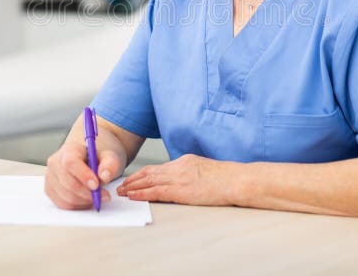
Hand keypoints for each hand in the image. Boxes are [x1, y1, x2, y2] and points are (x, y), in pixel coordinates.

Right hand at [45, 140, 124, 209]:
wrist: (85, 159)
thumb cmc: (95, 158)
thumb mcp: (108, 156)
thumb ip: (110, 164)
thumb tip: (105, 176)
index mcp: (69, 150)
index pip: (71, 162)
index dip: (83, 176)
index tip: (96, 185)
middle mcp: (55, 163)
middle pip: (68, 183)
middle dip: (88, 193)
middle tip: (103, 195)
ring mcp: (50, 177)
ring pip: (66, 197)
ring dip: (84, 201)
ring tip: (96, 196)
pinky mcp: (49, 190)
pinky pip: (63, 204)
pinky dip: (77, 205)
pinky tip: (86, 199)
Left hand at [117, 154, 234, 205]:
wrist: (236, 181)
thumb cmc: (227, 179)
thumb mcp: (205, 171)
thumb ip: (192, 174)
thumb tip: (184, 182)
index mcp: (185, 161)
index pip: (159, 167)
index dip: (143, 173)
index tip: (133, 178)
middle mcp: (179, 167)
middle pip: (150, 172)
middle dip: (134, 179)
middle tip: (121, 185)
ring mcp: (179, 178)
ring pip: (149, 181)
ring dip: (133, 187)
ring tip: (122, 191)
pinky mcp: (180, 190)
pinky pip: (156, 191)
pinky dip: (142, 193)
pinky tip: (133, 196)